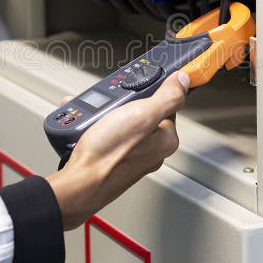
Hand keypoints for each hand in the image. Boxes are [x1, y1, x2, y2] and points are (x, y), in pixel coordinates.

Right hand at [47, 71, 188, 229]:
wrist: (79, 183)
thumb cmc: (109, 155)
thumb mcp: (142, 115)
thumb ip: (167, 96)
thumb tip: (184, 80)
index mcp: (166, 139)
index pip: (166, 104)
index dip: (149, 92)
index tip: (134, 90)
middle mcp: (150, 149)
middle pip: (139, 111)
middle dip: (119, 103)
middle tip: (108, 105)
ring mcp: (129, 154)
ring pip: (118, 120)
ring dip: (101, 112)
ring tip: (91, 114)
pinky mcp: (110, 158)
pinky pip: (103, 133)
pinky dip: (91, 124)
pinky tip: (83, 125)